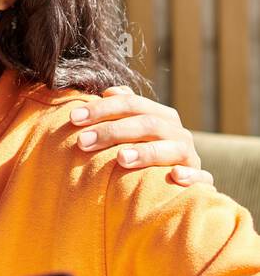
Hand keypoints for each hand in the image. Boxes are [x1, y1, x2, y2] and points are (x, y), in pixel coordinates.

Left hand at [70, 86, 212, 186]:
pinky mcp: (201, 181)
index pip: (131, 104)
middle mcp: (177, 132)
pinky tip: (174, 176)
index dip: (102, 108)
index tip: (73, 118)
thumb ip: (123, 110)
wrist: (177, 184)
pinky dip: (190, 177)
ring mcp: (190, 156)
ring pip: (171, 148)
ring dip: (146, 152)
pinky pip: (201, 179)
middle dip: (113, 131)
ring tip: (120, 158)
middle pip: (146, 124)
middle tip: (82, 142)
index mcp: (160, 116)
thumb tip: (109, 91)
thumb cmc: (146, 153)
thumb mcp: (134, 130)